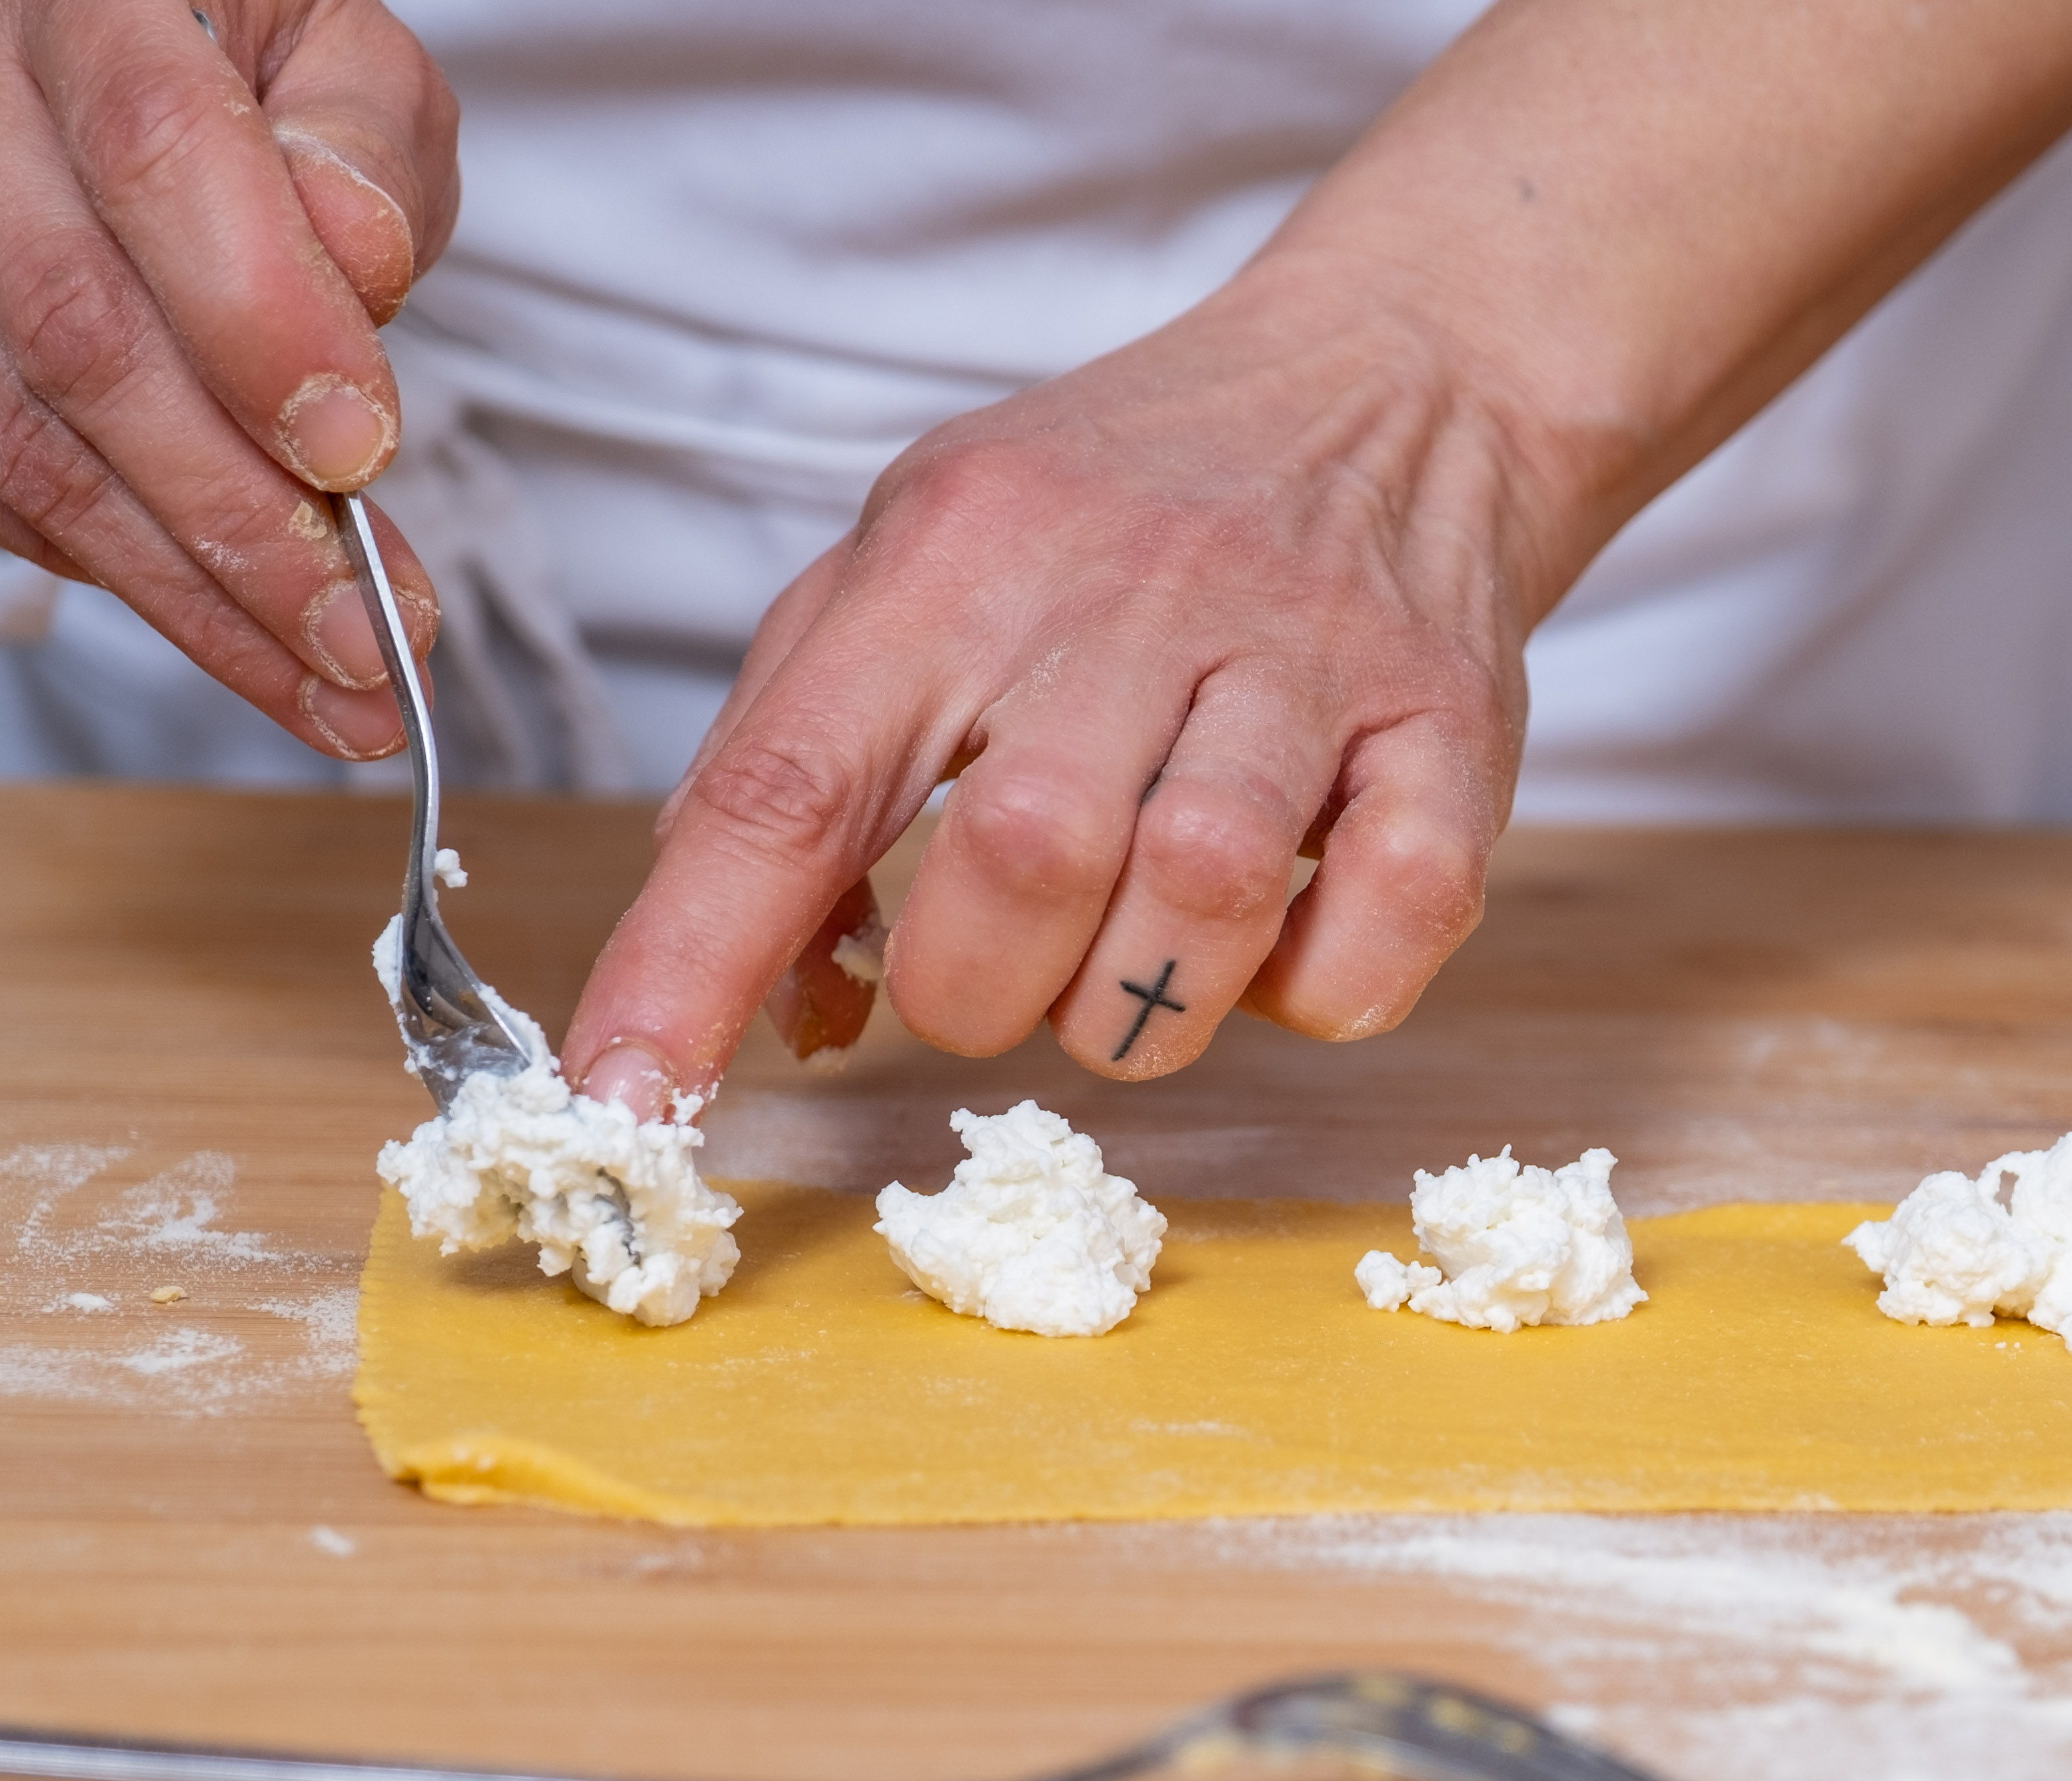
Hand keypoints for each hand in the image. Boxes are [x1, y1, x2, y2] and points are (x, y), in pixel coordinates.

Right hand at [0, 0, 454, 759]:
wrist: (43, 18)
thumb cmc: (212, 38)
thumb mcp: (339, 42)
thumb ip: (367, 142)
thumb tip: (357, 263)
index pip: (154, 162)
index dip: (261, 330)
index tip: (363, 459)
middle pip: (80, 344)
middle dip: (243, 531)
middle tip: (371, 640)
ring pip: (23, 448)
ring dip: (192, 597)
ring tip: (327, 683)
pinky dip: (100, 566)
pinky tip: (210, 613)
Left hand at [564, 260, 1542, 1109]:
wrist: (1395, 382)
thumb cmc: (1125, 508)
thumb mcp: (920, 565)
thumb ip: (808, 765)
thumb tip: (772, 1006)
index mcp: (957, 557)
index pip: (790, 785)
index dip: (690, 965)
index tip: (620, 1107)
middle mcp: (1131, 593)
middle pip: (1018, 866)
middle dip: (976, 991)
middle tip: (997, 968)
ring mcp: (1308, 658)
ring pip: (1198, 904)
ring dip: (1139, 1004)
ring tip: (1133, 960)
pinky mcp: (1451, 729)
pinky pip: (1380, 930)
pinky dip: (1316, 989)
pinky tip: (1280, 941)